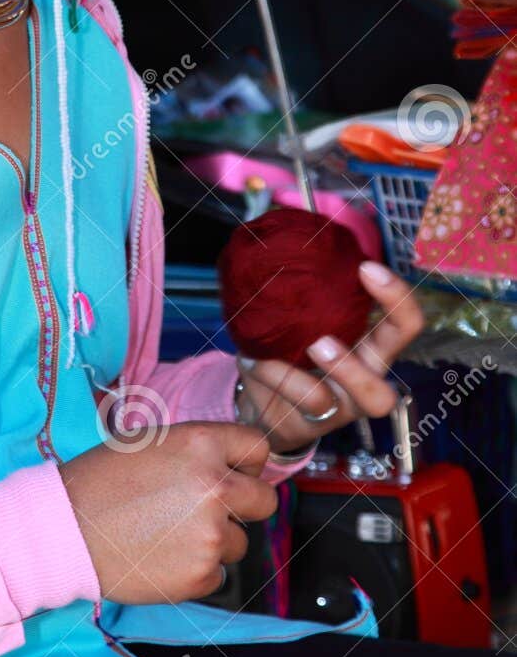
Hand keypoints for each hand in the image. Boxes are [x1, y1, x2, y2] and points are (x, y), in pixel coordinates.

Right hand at [57, 421, 277, 604]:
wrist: (64, 528)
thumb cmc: (101, 479)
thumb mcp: (150, 443)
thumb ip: (198, 451)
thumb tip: (235, 466)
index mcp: (201, 443)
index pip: (259, 449)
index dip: (248, 463)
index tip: (235, 473)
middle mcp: (215, 486)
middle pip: (265, 501)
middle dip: (243, 506)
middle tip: (207, 510)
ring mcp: (211, 534)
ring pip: (239, 541)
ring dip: (214, 540)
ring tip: (168, 534)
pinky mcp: (201, 575)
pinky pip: (218, 573)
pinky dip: (196, 569)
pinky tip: (162, 556)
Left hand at [234, 259, 425, 451]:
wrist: (262, 399)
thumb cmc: (291, 346)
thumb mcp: (302, 316)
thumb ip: (308, 288)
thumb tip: (292, 229)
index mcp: (370, 350)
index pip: (404, 326)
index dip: (397, 298)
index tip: (366, 267)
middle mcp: (361, 387)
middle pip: (384, 396)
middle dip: (354, 370)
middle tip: (321, 341)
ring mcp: (335, 413)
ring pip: (337, 406)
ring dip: (300, 377)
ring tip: (283, 352)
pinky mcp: (305, 427)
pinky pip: (293, 405)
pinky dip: (271, 376)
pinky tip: (252, 360)